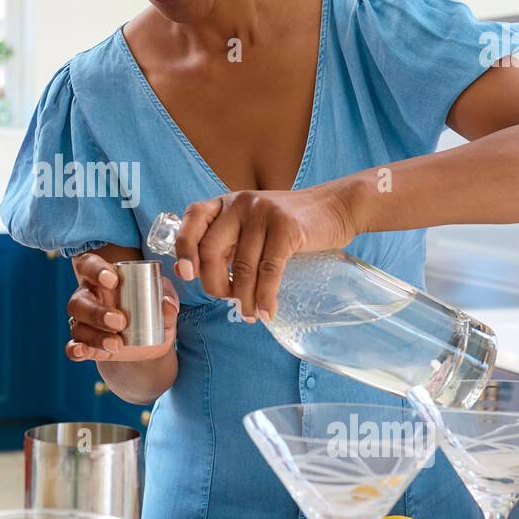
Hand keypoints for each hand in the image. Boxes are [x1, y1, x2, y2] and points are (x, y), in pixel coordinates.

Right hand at [65, 252, 178, 361]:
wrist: (151, 344)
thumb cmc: (154, 312)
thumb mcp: (165, 305)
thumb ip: (169, 301)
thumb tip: (167, 304)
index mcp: (104, 277)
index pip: (89, 265)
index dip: (95, 270)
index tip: (113, 280)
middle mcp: (88, 297)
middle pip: (79, 300)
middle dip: (97, 312)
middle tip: (120, 321)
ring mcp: (84, 322)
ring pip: (78, 325)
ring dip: (95, 336)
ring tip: (117, 344)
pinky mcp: (86, 344)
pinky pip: (73, 346)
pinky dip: (75, 350)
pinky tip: (82, 352)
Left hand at [172, 185, 358, 320]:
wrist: (335, 207)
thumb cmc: (289, 223)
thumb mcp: (251, 225)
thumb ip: (224, 242)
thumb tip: (186, 271)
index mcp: (226, 203)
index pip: (193, 218)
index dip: (183, 248)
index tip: (186, 274)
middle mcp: (240, 204)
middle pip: (212, 250)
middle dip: (214, 284)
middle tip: (227, 301)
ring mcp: (263, 213)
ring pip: (243, 266)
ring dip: (244, 299)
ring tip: (250, 315)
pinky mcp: (287, 227)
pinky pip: (269, 270)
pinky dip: (266, 296)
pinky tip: (267, 311)